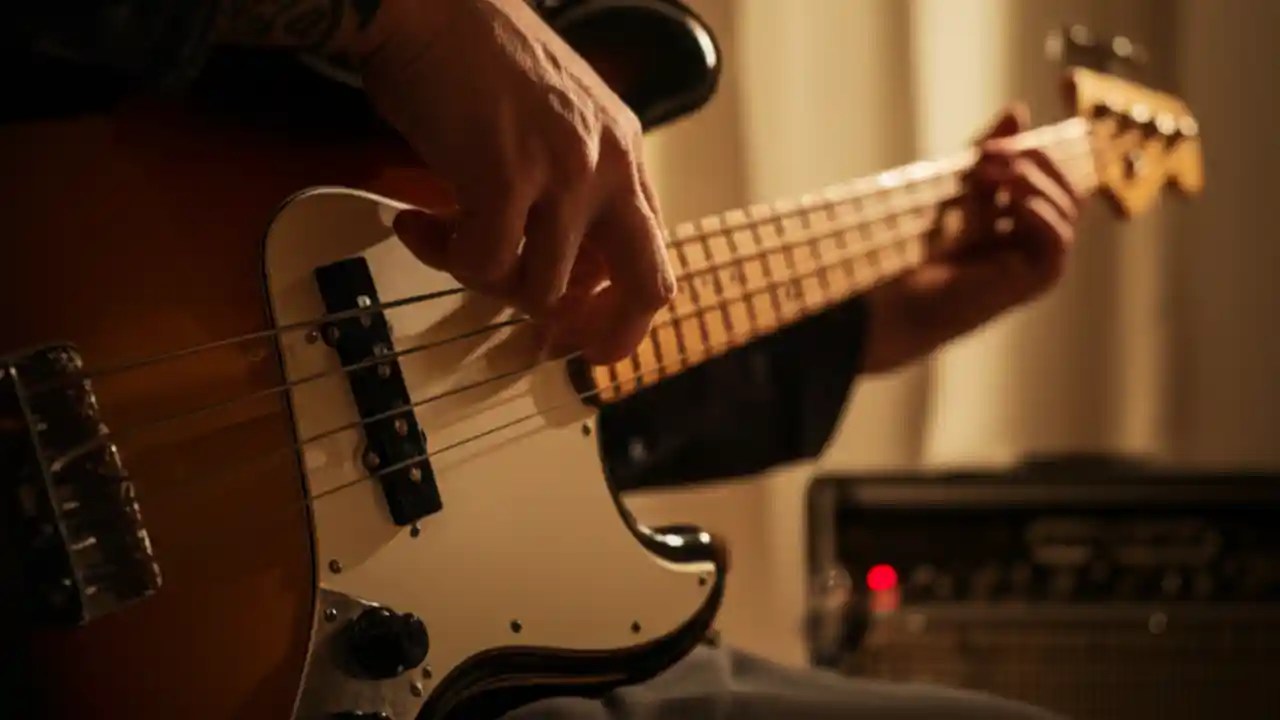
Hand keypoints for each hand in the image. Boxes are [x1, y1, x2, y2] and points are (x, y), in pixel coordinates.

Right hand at [355, 0, 674, 362]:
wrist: (424, 2)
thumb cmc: (471, 56)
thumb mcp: (551, 120)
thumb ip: (567, 187)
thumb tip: (549, 268)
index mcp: (623, 151)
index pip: (652, 253)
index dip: (622, 308)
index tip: (586, 333)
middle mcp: (609, 164)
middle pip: (646, 284)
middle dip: (608, 334)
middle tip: (557, 348)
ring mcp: (564, 171)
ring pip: (542, 288)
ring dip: (484, 279)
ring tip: (441, 234)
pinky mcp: (508, 176)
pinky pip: (483, 265)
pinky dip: (443, 257)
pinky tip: (415, 221)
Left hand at [862, 103, 1079, 372]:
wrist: (907, 295)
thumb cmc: (930, 248)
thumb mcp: (964, 189)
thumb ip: (991, 154)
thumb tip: (1019, 109)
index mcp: (1030, 220)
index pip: (1055, 175)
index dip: (1031, 152)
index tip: (986, 147)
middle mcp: (1043, 241)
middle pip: (1067, 185)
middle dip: (1031, 161)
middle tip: (986, 157)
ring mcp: (1045, 261)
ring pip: (1066, 205)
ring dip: (1029, 181)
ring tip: (988, 178)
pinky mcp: (1041, 278)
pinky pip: (1059, 235)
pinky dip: (1038, 211)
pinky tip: (1010, 204)